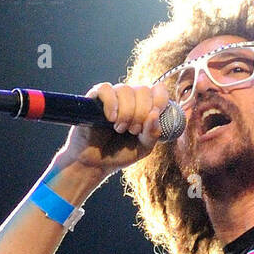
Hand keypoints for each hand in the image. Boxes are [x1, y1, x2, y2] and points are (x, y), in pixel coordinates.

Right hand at [54, 81, 175, 177]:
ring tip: (119, 129)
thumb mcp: (143, 148)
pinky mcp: (94, 98)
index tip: (152, 118)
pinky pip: (106, 89)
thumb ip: (152, 133)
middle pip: (143, 90)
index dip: (159, 102)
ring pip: (125, 90)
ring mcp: (112, 97)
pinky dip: (111, 104)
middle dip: (141, 113)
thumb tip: (154, 114)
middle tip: (132, 131)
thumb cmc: (119, 154)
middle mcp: (130, 98)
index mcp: (144, 106)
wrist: (94, 164)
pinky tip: (110, 119)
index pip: (159, 90)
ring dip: (126, 113)